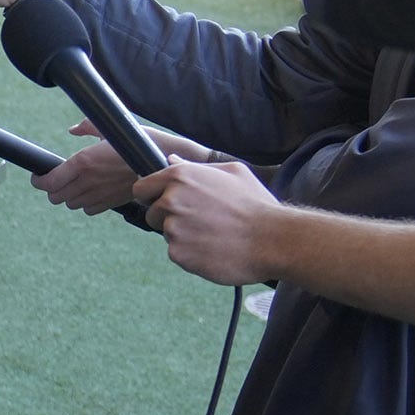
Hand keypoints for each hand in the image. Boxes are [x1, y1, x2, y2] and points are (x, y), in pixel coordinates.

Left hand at [35, 121, 209, 212]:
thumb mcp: (111, 127)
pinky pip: (89, 210)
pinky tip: (91, 192)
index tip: (38, 176)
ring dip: (69, 196)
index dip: (38, 181)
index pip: (48, 181)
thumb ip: (88, 126)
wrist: (162, 161)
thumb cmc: (138, 141)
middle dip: (52, 189)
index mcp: (83, 162)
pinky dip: (86, 204)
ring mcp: (99, 194)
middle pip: (56, 197)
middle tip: (56, 179)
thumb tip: (73, 130)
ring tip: (74, 185)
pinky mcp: (112, 203)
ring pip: (71, 204)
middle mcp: (88, 181)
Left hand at [135, 156, 285, 285]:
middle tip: (201, 222)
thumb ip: (195, 167)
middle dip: (169, 219)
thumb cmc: (256, 204)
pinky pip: (177, 253)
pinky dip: (191, 254)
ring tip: (213, 234)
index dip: (152, 197)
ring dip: (183, 236)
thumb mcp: (232, 173)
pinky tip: (213, 249)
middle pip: (152, 214)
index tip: (164, 203)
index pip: (142, 188)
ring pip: (166, 234)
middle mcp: (171, 200)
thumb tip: (170, 160)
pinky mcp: (178, 253)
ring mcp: (173, 228)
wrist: (273, 240)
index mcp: (181, 177)